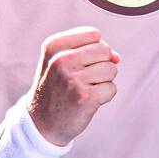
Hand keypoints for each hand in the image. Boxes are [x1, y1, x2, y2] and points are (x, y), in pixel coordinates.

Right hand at [27, 27, 119, 145]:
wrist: (41, 123)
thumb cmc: (55, 89)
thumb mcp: (60, 62)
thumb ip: (89, 51)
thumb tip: (117, 57)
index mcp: (54, 46)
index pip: (93, 34)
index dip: (95, 49)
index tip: (81, 63)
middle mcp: (61, 60)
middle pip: (105, 51)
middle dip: (102, 65)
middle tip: (84, 79)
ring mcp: (73, 79)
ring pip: (111, 69)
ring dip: (103, 82)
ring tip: (85, 90)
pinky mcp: (85, 97)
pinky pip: (112, 88)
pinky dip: (104, 96)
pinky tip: (88, 101)